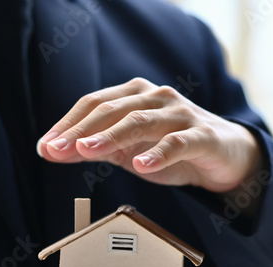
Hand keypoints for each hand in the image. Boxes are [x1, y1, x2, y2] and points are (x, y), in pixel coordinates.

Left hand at [36, 78, 262, 193]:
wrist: (226, 157)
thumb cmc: (173, 149)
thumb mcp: (130, 150)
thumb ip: (96, 148)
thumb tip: (53, 150)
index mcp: (135, 96)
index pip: (94, 104)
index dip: (67, 124)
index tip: (46, 147)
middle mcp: (157, 97)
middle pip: (112, 110)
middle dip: (80, 130)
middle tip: (56, 150)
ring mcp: (181, 114)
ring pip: (141, 121)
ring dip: (111, 136)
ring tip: (87, 150)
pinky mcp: (203, 135)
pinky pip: (178, 142)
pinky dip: (159, 153)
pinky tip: (142, 165)